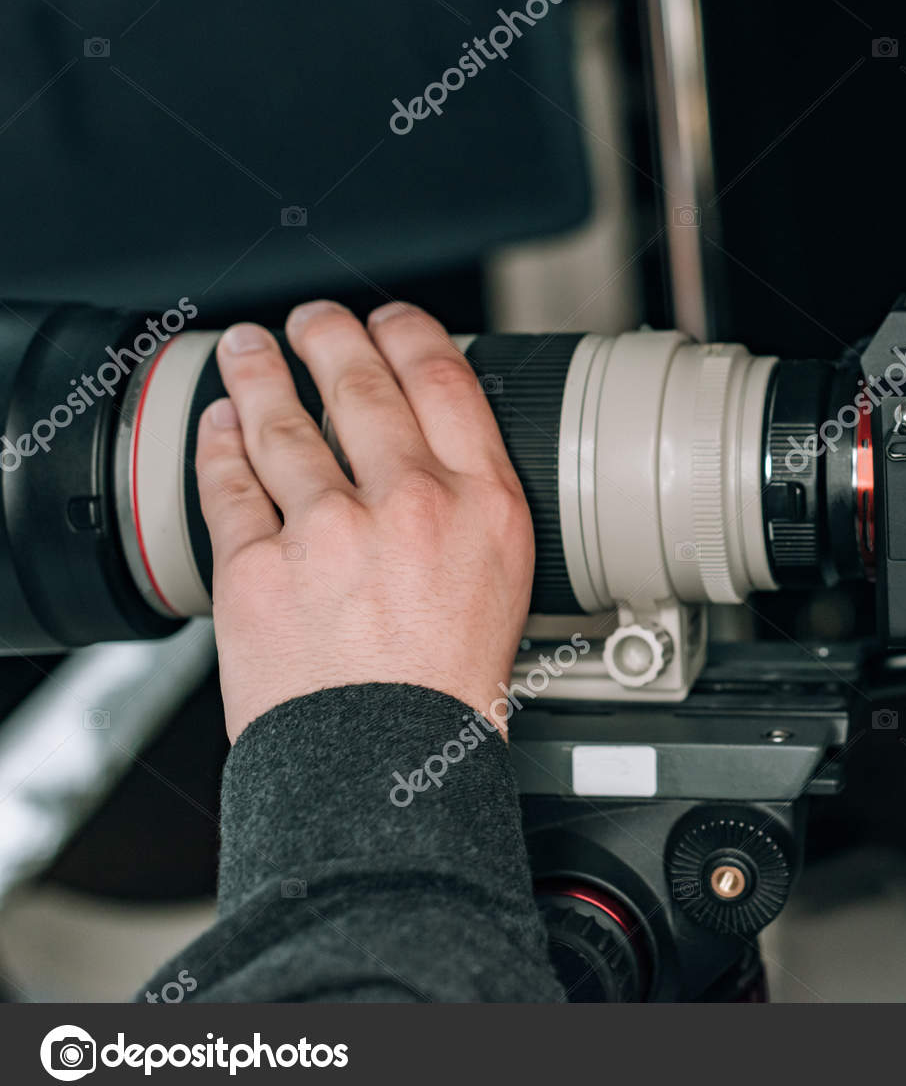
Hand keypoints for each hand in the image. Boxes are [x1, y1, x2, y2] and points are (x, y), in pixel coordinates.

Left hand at [194, 300, 532, 742]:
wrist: (388, 766)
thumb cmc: (449, 690)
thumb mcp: (505, 581)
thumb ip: (470, 506)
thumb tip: (427, 450)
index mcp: (482, 505)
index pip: (444, 380)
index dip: (410, 331)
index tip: (392, 319)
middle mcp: (410, 505)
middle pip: (360, 385)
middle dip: (328, 335)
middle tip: (312, 319)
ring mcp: (329, 533)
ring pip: (283, 423)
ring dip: (259, 374)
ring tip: (248, 350)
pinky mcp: (258, 568)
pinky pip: (229, 485)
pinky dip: (220, 444)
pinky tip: (220, 424)